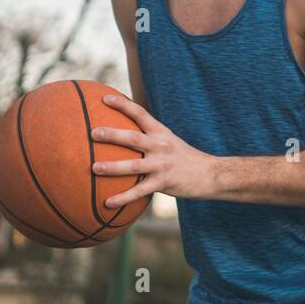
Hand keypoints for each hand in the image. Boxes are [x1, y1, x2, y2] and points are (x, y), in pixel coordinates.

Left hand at [88, 93, 217, 206]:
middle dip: (112, 135)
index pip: (141, 114)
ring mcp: (162, 165)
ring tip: (93, 168)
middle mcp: (161, 146)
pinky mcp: (164, 183)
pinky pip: (140, 191)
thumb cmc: (185, 158)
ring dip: (112, 167)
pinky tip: (107, 203)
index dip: (123, 105)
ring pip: (134, 165)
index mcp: (161, 133)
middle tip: (92, 132)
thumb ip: (150, 136)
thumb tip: (125, 132)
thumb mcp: (170, 141)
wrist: (212, 174)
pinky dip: (123, 198)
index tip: (105, 99)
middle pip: (133, 138)